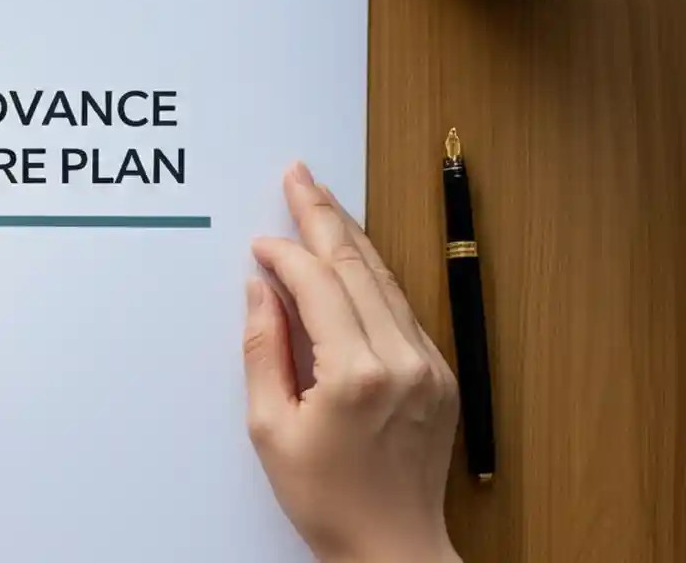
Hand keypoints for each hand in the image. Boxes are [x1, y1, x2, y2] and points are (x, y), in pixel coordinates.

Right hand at [244, 162, 460, 562]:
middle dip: (323, 216)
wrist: (392, 546)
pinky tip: (354, 256)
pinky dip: (373, 275)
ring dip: (352, 236)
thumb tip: (260, 289)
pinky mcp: (441, 372)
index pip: (317, 286)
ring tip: (323, 201)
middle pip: (358, 266)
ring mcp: (429, 364)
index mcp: (356, 374)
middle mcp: (401, 359)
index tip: (261, 241)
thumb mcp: (270, 428)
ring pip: (386, 279)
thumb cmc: (325, 498)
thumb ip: (263, 350)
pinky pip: (403, 307)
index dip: (285, 255)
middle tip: (299, 175)